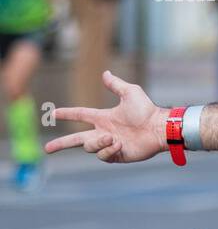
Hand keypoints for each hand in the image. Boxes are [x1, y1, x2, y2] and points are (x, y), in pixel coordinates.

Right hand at [44, 70, 167, 162]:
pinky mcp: (116, 155)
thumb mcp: (130, 93)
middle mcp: (103, 132)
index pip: (80, 115)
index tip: (53, 114)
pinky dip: (108, 150)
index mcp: (103, 118)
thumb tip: (105, 73)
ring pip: (89, 147)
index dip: (67, 114)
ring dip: (97, 142)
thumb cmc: (146, 111)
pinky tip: (119, 144)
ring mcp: (109, 145)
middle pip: (76, 140)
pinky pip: (102, 155)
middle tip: (47, 149)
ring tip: (112, 137)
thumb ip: (116, 84)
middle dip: (61, 144)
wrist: (158, 128)